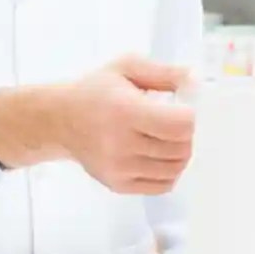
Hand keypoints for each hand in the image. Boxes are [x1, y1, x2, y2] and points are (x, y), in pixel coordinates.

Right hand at [58, 56, 195, 195]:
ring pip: (175, 169)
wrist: (60, 121)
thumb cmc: (95, 92)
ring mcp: (119, 169)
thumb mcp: (127, 67)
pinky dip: (169, 171)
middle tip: (174, 122)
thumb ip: (164, 72)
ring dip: (180, 153)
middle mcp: (121, 144)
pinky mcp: (118, 185)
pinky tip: (159, 155)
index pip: (180, 125)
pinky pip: (162, 186)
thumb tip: (194, 81)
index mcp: (126, 111)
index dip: (188, 115)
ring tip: (167, 138)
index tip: (179, 107)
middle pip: (181, 148)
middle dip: (186, 134)